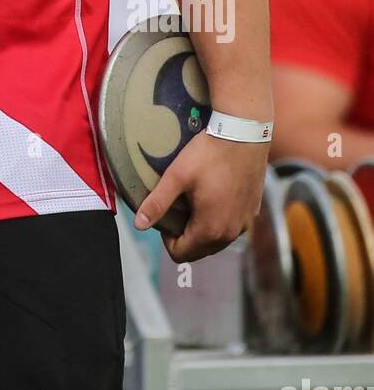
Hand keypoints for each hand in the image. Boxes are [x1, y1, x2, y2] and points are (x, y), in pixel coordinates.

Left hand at [133, 132, 268, 263]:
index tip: (165, 214)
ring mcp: (244, 224)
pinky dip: (219, 220)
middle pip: (199, 251)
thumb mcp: (177, 177)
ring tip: (193, 201)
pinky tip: (213, 196)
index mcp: (210, 230)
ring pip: (216, 241)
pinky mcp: (253, 212)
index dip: (166, 238)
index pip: (180, 254)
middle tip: (177, 207)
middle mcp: (230, 234)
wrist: (244, 135)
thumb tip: (138, 225)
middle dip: (184, 236)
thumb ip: (157, 203)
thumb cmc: (208, 154)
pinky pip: (231, 227)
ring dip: (202, 229)